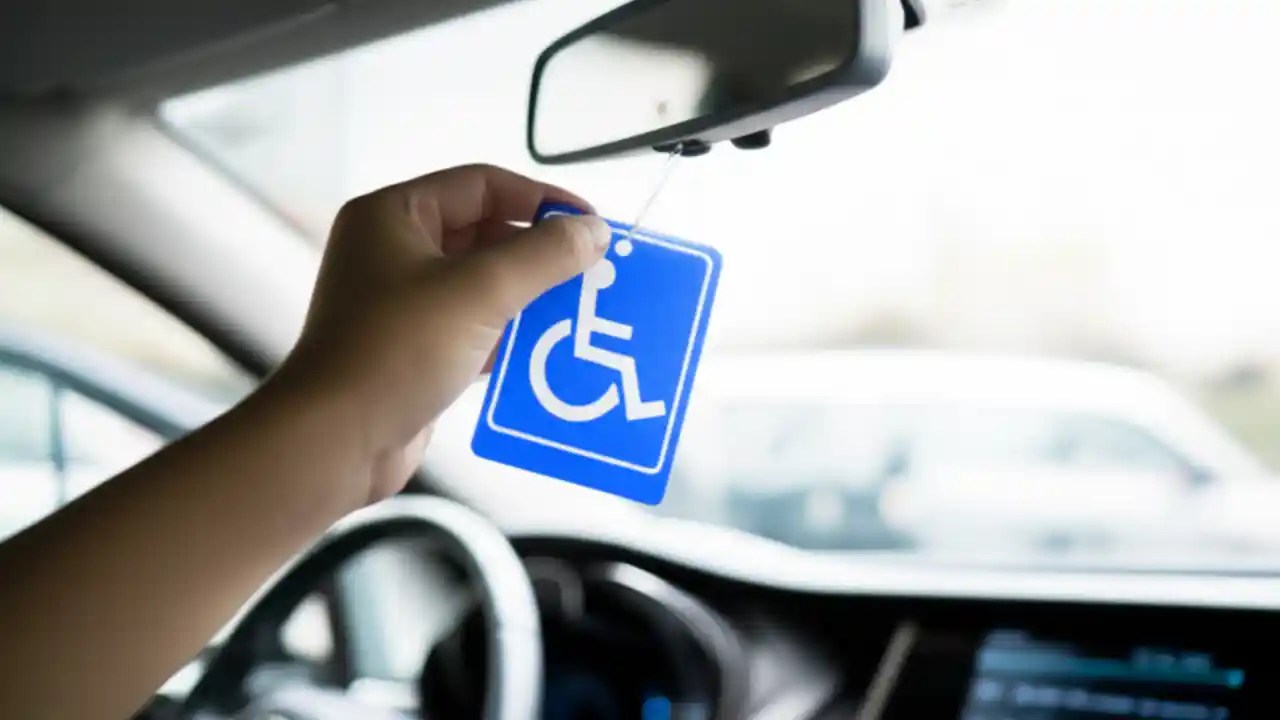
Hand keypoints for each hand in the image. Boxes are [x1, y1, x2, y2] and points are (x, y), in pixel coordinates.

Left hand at [275, 164, 610, 507]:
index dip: (541, 200)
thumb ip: (543, 256)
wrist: (334, 442)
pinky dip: (512, 334)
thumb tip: (594, 230)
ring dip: (531, 295)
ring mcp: (402, 302)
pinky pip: (475, 327)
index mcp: (394, 215)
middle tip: (595, 271)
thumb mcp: (480, 292)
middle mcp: (394, 250)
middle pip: (485, 233)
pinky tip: (552, 348)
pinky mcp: (414, 349)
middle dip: (540, 252)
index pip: (482, 186)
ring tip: (583, 309)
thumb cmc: (396, 352)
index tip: (592, 225)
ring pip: (483, 283)